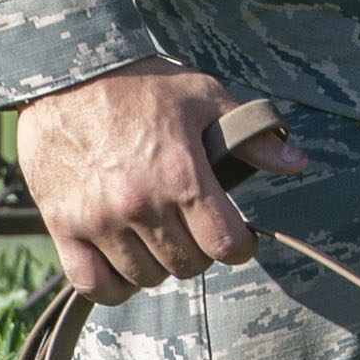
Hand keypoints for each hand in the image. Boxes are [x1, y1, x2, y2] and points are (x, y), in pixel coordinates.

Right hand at [14, 58, 304, 304]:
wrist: (67, 73)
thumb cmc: (142, 82)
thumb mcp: (204, 97)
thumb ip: (252, 136)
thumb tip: (296, 162)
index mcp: (182, 176)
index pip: (224, 244)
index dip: (240, 247)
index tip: (240, 239)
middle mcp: (141, 205)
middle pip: (187, 265)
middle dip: (201, 253)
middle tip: (198, 233)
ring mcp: (99, 220)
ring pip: (145, 277)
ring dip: (160, 266)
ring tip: (163, 242)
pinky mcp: (63, 226)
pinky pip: (92, 284)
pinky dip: (113, 286)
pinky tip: (125, 268)